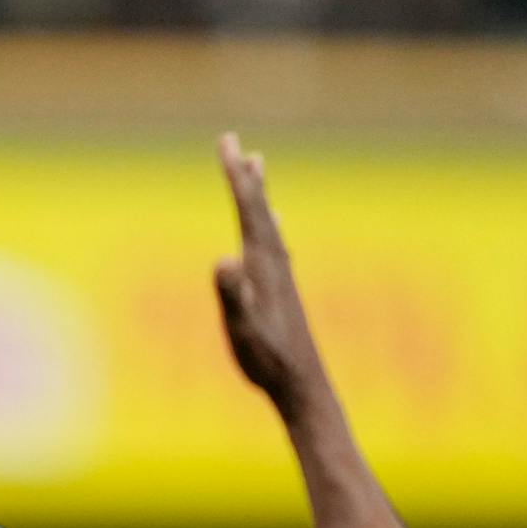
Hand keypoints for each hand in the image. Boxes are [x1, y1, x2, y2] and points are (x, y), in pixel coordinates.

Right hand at [212, 132, 328, 412]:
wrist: (303, 386)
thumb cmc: (268, 362)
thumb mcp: (242, 330)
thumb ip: (233, 295)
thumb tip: (223, 261)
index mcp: (263, 265)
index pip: (248, 210)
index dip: (236, 176)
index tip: (227, 142)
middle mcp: (276, 263)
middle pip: (258, 208)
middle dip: (244, 175)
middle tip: (232, 141)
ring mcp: (282, 277)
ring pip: (268, 223)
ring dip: (259, 194)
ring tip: (258, 167)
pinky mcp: (283, 292)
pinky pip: (275, 245)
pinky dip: (270, 226)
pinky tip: (275, 225)